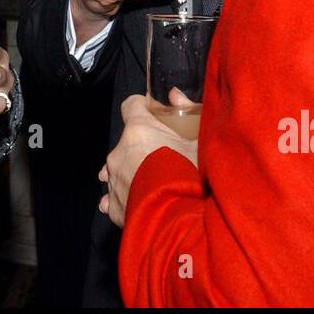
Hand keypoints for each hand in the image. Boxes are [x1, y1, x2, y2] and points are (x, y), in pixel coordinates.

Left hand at [99, 93, 198, 226]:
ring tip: (149, 185)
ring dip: (130, 174)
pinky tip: (139, 206)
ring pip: (117, 171)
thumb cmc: (192, 175)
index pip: (130, 105)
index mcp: (138, 130)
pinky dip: (124, 200)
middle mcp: (119, 152)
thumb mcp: (199, 141)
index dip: (142, 108)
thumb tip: (174, 93)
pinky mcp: (114, 206)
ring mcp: (113, 180)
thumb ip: (188, 113)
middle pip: (126, 142)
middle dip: (140, 148)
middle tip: (163, 160)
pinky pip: (114, 199)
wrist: (179, 220)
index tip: (153, 115)